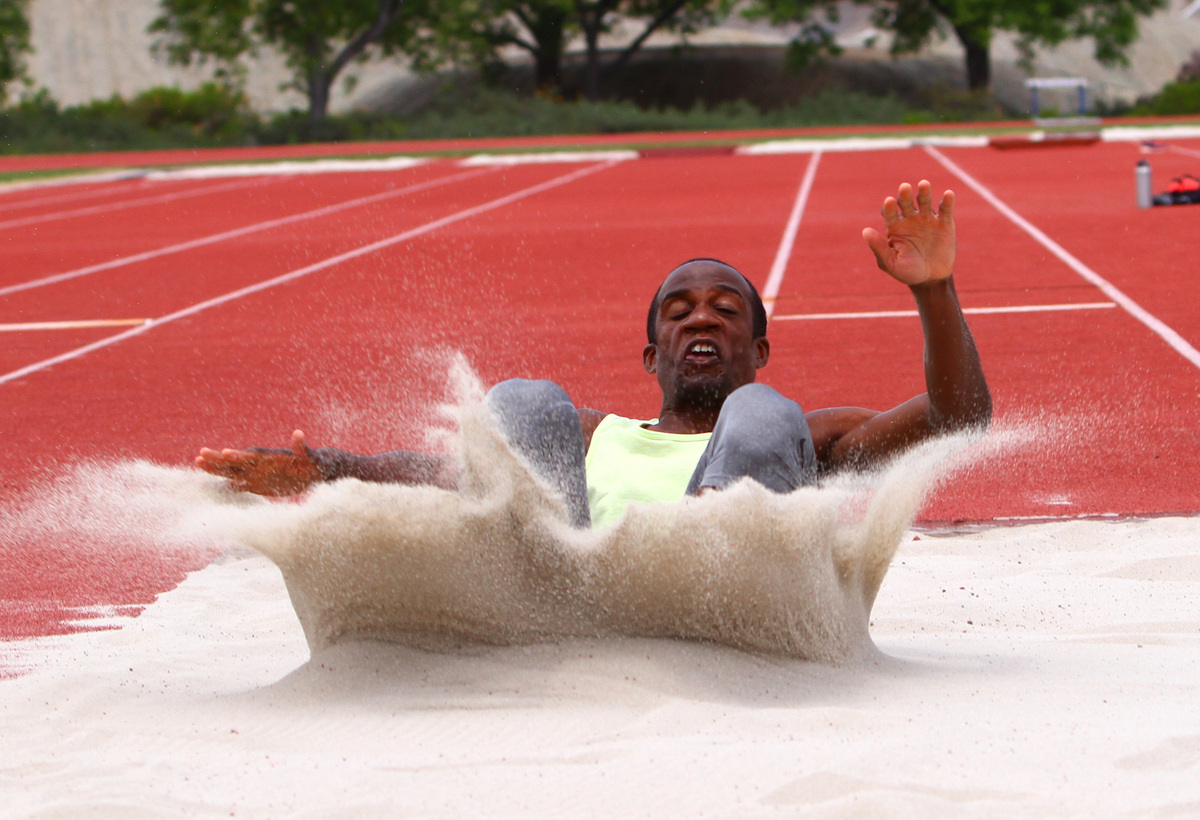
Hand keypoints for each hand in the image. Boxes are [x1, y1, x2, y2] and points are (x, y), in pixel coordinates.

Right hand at [195, 429, 321, 495]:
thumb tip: (298, 434)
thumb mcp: (310, 457)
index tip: (224, 453)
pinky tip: (214, 487)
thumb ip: (301, 448)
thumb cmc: (315, 463)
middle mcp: (259, 464)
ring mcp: (256, 474)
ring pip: (232, 471)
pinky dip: (227, 485)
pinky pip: (238, 485)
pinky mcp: (257, 484)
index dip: (238, 455)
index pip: (251, 456)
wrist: (316, 471)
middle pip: (235, 461)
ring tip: (198, 462)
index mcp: (270, 457)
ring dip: (216, 468)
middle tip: (200, 455)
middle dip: (218, 459)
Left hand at [863, 180, 955, 286]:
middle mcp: (909, 219)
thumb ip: (879, 248)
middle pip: (906, 203)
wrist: (930, 279)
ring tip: (923, 184)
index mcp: (894, 227)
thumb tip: (865, 231)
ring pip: (924, 201)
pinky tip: (948, 194)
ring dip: (923, 192)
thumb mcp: (890, 263)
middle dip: (905, 195)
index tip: (889, 201)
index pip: (889, 213)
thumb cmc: (906, 271)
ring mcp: (927, 219)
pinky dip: (947, 201)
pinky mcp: (944, 223)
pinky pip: (945, 209)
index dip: (889, 207)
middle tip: (904, 187)